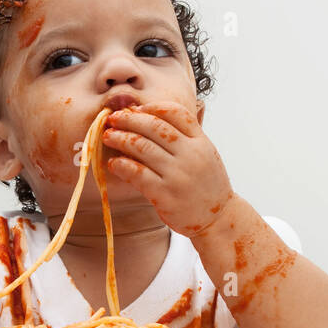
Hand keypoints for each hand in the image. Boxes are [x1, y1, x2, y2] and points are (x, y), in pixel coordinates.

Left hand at [101, 101, 234, 239]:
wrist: (219, 219)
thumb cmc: (207, 186)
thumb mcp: (205, 155)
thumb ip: (187, 137)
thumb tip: (154, 118)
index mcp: (201, 141)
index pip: (176, 113)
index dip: (153, 108)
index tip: (136, 109)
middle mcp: (190, 154)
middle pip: (154, 126)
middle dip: (129, 120)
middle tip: (113, 119)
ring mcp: (178, 174)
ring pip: (142, 147)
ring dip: (121, 139)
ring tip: (108, 137)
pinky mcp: (165, 194)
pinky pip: (137, 174)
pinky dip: (122, 165)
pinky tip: (113, 163)